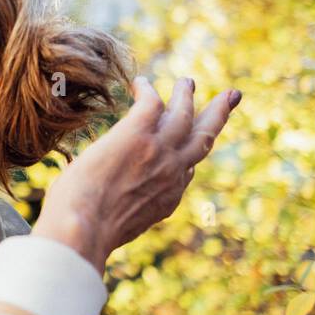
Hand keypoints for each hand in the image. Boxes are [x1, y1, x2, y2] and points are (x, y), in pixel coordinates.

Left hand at [32, 76, 241, 273]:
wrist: (83, 227)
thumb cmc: (85, 233)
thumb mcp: (113, 228)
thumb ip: (119, 215)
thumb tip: (96, 215)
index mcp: (167, 199)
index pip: (187, 170)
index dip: (189, 155)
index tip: (188, 146)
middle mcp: (172, 173)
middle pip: (204, 137)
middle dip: (218, 115)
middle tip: (230, 96)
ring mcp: (159, 151)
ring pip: (184, 113)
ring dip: (186, 94)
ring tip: (185, 81)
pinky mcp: (138, 133)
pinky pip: (152, 102)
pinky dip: (149, 90)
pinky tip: (141, 82)